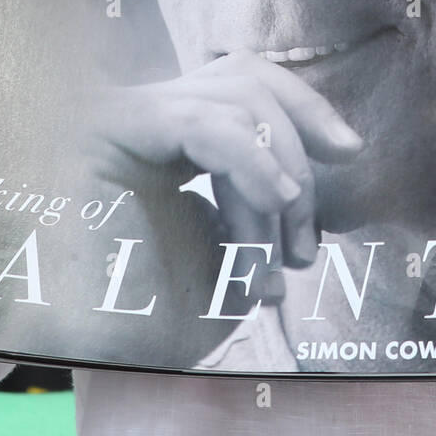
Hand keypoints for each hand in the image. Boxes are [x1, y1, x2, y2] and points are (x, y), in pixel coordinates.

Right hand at [97, 50, 363, 301]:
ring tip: (282, 255)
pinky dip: (252, 161)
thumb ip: (261, 205)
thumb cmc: (150, 319)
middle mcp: (137, 113)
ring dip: (277, 177)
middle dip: (298, 159)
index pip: (244, 80)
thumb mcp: (227, 253)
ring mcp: (115, 114)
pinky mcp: (104, 129)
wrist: (86, 356)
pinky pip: (203, 124)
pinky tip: (273, 202)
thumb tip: (309, 176)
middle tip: (305, 248)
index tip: (349, 151)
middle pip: (248, 79)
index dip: (305, 107)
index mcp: (163, 133)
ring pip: (234, 98)